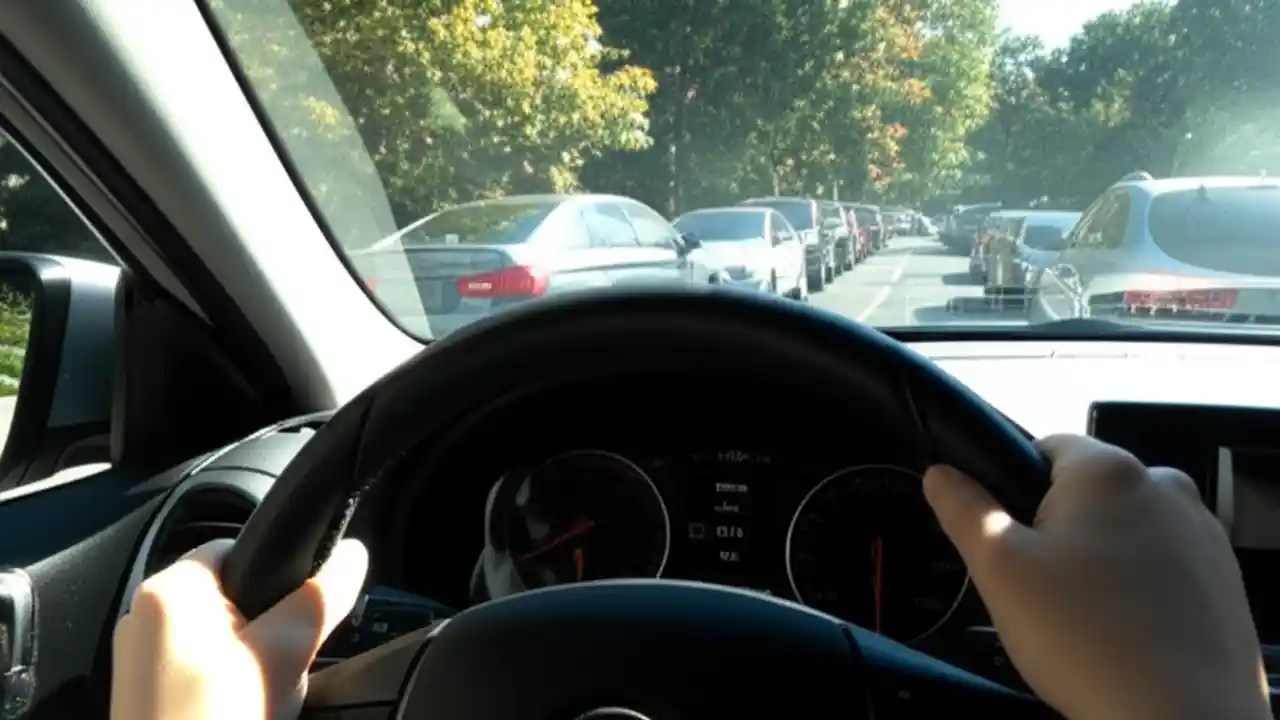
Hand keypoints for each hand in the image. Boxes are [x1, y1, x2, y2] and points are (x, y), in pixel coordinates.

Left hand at [111, 537, 368, 719]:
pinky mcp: (140, 691)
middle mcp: (143, 613)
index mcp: (171, 588)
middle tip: (280, 664)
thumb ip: (321, 598)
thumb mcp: (285, 654)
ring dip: (248, 658)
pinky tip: (236, 711)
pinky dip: (222, 681)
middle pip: (230, 596)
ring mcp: (136, 656)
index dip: (278, 578)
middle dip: (265, 626)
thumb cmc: (220, 717)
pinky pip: (196, 666)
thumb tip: (354, 552)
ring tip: (259, 694)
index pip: (238, 549)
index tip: (295, 619)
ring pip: (216, 635)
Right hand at [924, 434, 1268, 719]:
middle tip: (1042, 589)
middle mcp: (1165, 486)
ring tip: (1084, 617)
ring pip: (1125, 529)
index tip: (1011, 543)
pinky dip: (1137, 587)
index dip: (1014, 490)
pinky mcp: (1222, 578)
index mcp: (1108, 470)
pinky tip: (1123, 630)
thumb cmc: (1087, 641)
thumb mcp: (1000, 570)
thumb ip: (965, 511)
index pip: (1044, 446)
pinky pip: (1161, 564)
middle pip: (1086, 492)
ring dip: (1099, 558)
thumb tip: (940, 475)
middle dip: (1058, 530)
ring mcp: (1202, 533)